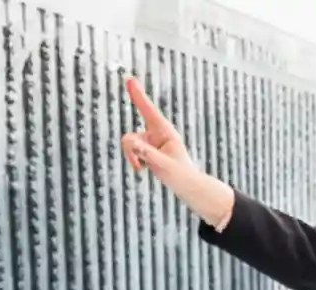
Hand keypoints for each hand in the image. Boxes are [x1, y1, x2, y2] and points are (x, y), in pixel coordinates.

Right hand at [120, 77, 233, 224]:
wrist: (186, 184)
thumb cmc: (181, 174)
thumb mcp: (165, 165)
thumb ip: (148, 155)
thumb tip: (132, 145)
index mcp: (166, 131)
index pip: (149, 111)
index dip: (138, 95)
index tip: (129, 79)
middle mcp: (157, 132)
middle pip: (132, 136)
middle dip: (131, 150)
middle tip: (138, 165)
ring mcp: (150, 140)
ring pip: (129, 144)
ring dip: (133, 157)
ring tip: (144, 169)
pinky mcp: (146, 147)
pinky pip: (130, 150)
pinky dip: (134, 160)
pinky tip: (143, 168)